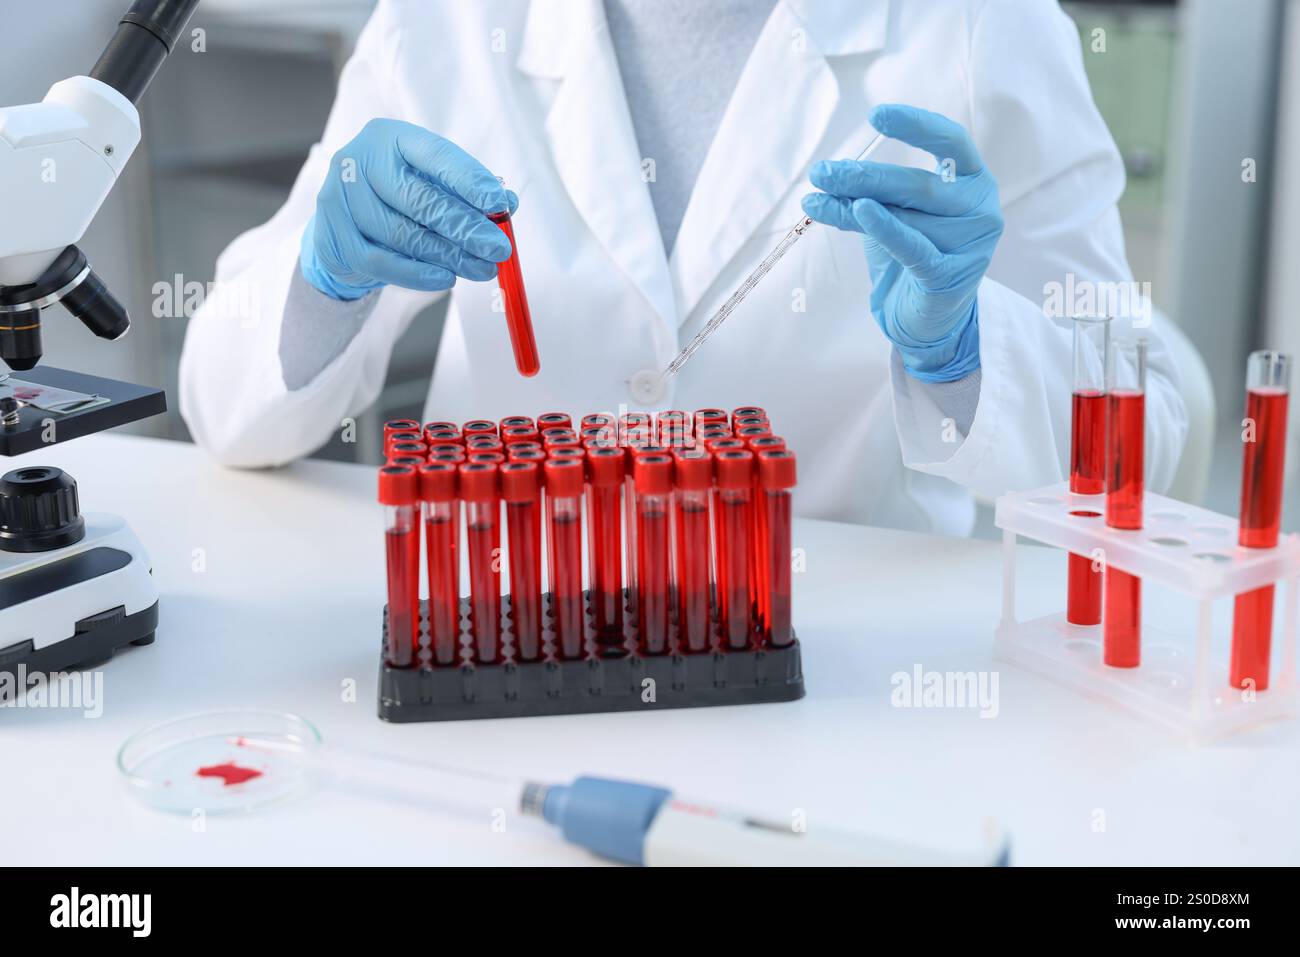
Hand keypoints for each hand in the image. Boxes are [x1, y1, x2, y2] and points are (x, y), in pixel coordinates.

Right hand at [301, 119, 517, 300]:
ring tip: (481, 268)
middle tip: (498, 248)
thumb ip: (467, 191)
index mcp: (390, 138)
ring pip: (402, 234)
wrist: (345, 226)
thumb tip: (508, 204)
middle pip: (419, 199)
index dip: (469, 181)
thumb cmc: (397, 199)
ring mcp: (340, 197)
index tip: (499, 204)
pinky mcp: (334, 236)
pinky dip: (417, 274)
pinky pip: (382, 262)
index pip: (435, 156)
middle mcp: (359, 160)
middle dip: (465, 227)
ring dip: (448, 255)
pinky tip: (446, 278)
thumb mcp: (432, 184)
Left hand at [801, 104, 1002, 381]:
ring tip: (816, 201)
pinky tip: (857, 211)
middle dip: (862, 176)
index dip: (916, 125)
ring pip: (905, 216)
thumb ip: (872, 192)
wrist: (926, 317)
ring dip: (854, 207)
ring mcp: (971, 243)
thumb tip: (827, 174)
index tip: (877, 115)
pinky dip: (883, 228)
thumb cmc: (913, 254)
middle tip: (822, 172)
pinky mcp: (951, 275)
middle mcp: (980, 207)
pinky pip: (911, 247)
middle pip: (916, 184)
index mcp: (974, 180)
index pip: (951, 141)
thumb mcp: (894, 214)